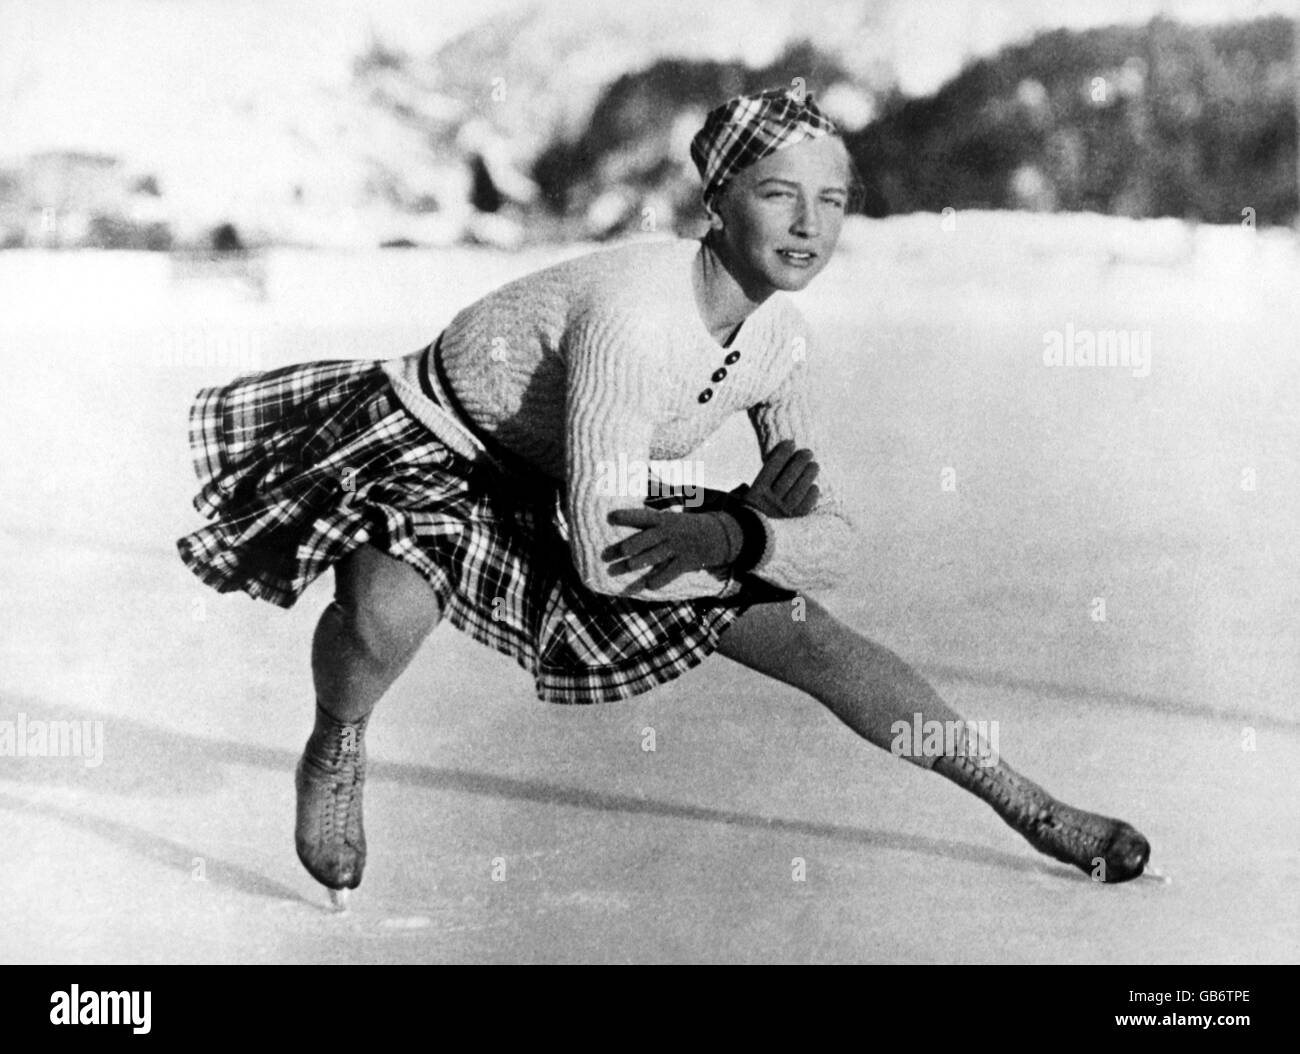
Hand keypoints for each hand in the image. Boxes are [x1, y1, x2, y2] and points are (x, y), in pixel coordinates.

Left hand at [603, 507, 733, 589]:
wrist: (720, 535)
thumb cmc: (687, 527)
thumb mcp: (671, 518)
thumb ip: (652, 520)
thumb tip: (632, 515)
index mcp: (663, 520)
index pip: (642, 516)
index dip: (627, 516)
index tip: (610, 517)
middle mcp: (669, 533)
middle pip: (645, 539)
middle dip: (628, 546)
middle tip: (611, 554)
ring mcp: (678, 547)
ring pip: (655, 556)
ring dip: (639, 562)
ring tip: (626, 567)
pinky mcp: (686, 562)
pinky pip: (671, 572)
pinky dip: (660, 579)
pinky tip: (648, 585)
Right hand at [741, 439, 819, 517]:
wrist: (748, 544)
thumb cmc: (741, 522)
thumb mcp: (734, 505)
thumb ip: (738, 494)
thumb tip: (744, 487)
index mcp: (755, 494)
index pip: (771, 468)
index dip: (782, 453)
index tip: (790, 443)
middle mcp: (769, 502)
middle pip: (788, 476)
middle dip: (800, 461)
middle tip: (808, 452)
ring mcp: (783, 513)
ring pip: (800, 490)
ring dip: (809, 475)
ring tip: (814, 466)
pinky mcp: (794, 523)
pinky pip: (805, 506)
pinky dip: (811, 495)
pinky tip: (814, 487)